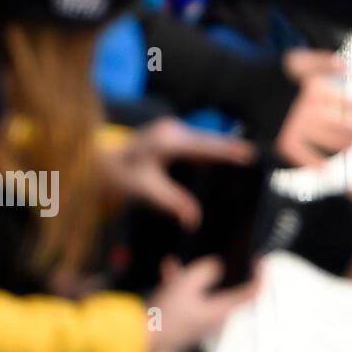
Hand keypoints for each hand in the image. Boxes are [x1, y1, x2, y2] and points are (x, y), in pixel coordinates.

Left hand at [96, 119, 255, 229]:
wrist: (98, 164)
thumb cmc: (119, 176)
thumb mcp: (145, 190)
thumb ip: (171, 202)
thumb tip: (194, 219)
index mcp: (168, 140)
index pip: (205, 146)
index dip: (229, 150)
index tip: (249, 154)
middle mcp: (173, 131)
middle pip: (210, 141)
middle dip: (231, 150)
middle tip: (253, 159)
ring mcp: (173, 132)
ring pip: (206, 143)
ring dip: (222, 153)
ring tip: (245, 163)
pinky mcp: (173, 138)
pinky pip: (198, 146)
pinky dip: (211, 155)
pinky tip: (224, 165)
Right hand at [145, 256, 258, 351]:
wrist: (140, 337)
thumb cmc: (162, 318)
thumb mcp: (185, 284)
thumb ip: (205, 270)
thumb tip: (217, 265)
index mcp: (221, 310)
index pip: (252, 294)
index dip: (260, 276)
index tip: (259, 261)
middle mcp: (214, 317)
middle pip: (231, 290)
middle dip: (230, 271)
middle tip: (231, 257)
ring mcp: (200, 318)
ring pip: (207, 290)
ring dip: (199, 274)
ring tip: (189, 260)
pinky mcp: (186, 319)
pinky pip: (190, 296)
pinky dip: (184, 282)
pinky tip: (170, 268)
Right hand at [274, 50, 351, 166]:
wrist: (239, 85)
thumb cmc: (269, 71)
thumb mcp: (296, 59)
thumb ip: (322, 61)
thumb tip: (347, 66)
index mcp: (313, 90)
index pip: (342, 101)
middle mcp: (306, 110)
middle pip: (340, 123)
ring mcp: (294, 127)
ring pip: (327, 140)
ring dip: (345, 144)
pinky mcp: (281, 140)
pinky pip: (302, 156)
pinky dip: (314, 163)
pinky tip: (326, 169)